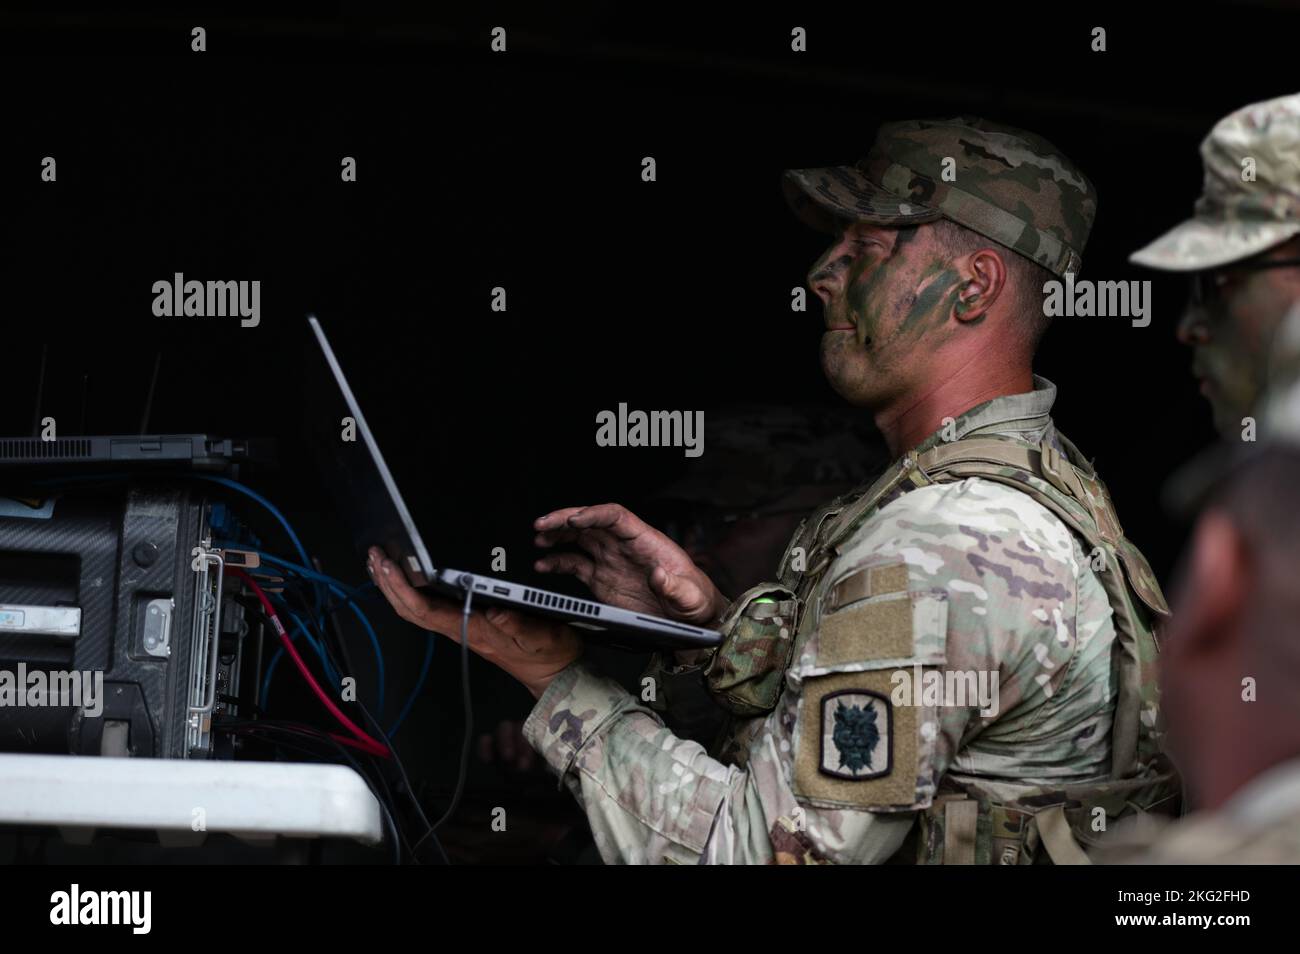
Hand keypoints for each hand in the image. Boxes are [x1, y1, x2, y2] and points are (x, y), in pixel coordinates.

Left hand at [367, 547, 581, 698]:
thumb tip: (497, 609)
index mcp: (473, 629)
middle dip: (388, 583)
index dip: (402, 587)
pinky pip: (429, 609)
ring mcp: (461, 628)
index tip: (389, 565)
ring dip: (394, 587)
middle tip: (374, 554)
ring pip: (415, 610)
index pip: (426, 609)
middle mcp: (461, 629)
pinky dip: (410, 592)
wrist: (555, 675)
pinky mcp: (467, 624)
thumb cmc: (549, 655)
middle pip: (411, 609)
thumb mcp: (543, 637)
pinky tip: (406, 579)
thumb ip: (520, 625)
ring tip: (380, 563)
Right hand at [533, 503, 727, 624]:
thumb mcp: (691, 597)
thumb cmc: (695, 602)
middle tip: (542, 524)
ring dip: (558, 535)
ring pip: (580, 538)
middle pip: (591, 522)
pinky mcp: (602, 579)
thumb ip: (674, 587)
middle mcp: (625, 547)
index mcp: (646, 542)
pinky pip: (576, 564)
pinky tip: (543, 565)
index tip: (574, 520)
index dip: (593, 515)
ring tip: (538, 538)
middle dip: (566, 519)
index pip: (616, 517)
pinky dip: (558, 562)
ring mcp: (612, 561)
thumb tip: (658, 574)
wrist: (691, 620)